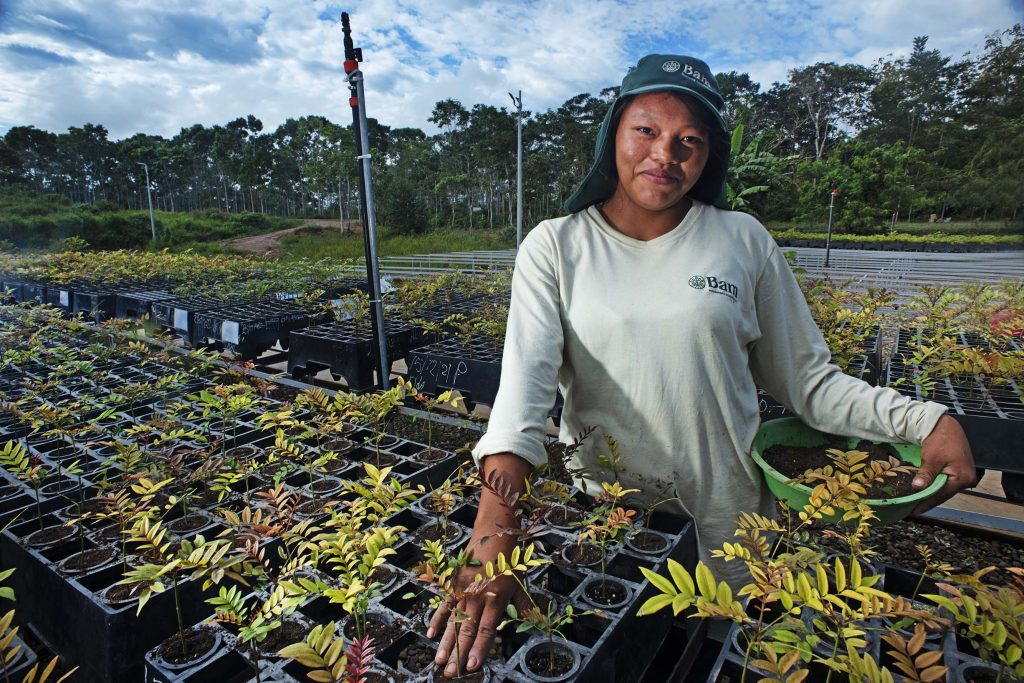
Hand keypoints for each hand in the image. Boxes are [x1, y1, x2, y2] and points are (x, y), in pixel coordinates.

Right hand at [427, 533, 524, 677]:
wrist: (493, 533)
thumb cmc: (509, 560)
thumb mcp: (519, 583)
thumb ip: (523, 606)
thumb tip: (535, 623)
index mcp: (496, 599)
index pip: (486, 630)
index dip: (479, 649)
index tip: (473, 666)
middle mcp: (478, 597)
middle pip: (466, 631)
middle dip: (459, 654)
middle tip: (452, 674)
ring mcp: (463, 590)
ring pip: (453, 621)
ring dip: (446, 643)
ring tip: (439, 661)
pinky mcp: (453, 583)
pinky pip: (444, 604)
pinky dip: (437, 619)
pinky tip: (431, 634)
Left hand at [912, 414, 976, 514]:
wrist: (946, 426)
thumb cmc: (940, 440)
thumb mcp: (931, 458)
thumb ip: (926, 475)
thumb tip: (918, 488)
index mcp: (963, 477)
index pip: (941, 495)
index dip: (926, 503)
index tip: (914, 511)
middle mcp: (968, 479)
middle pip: (944, 494)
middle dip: (929, 500)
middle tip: (914, 509)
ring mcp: (965, 475)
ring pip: (945, 489)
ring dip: (932, 494)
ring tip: (918, 502)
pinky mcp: (961, 471)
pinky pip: (947, 483)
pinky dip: (936, 486)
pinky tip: (927, 491)